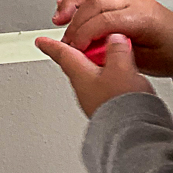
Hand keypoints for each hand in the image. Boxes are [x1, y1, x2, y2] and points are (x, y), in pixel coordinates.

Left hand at [35, 33, 153, 116]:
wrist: (132, 134)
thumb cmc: (120, 103)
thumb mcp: (121, 67)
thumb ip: (116, 49)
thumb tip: (114, 38)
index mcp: (79, 74)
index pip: (62, 54)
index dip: (51, 45)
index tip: (40, 41)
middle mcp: (83, 89)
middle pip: (76, 65)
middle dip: (78, 52)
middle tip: (79, 44)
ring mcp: (94, 101)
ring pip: (91, 77)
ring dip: (96, 66)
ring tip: (108, 58)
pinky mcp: (107, 110)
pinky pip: (103, 89)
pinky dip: (108, 79)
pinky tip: (122, 80)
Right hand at [50, 0, 172, 78]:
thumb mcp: (146, 63)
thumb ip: (115, 53)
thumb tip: (89, 52)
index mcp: (144, 17)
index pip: (104, 19)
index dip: (84, 34)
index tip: (74, 49)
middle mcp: (137, 2)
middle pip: (96, 0)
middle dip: (75, 20)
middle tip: (67, 40)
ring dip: (73, 2)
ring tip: (59, 18)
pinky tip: (68, 5)